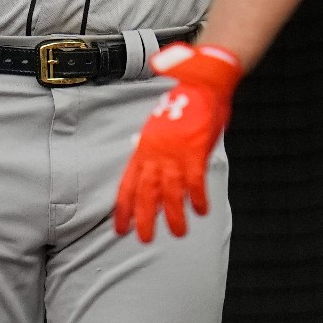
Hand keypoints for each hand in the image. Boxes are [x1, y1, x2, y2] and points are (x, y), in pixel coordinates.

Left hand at [114, 44, 242, 241]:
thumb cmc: (183, 102)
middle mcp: (155, 154)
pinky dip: (199, 198)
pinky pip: (195, 181)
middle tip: (145, 239)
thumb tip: (138, 146)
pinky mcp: (196, 151)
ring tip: (179, 233)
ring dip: (174, 215)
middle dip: (144, 220)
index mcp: (143, 149)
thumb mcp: (158, 122)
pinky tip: (202, 210)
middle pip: (145, 194)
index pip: (127, 185)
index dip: (123, 209)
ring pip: (171, 193)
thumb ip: (150, 141)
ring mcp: (175, 153)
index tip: (120, 229)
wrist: (202, 83)